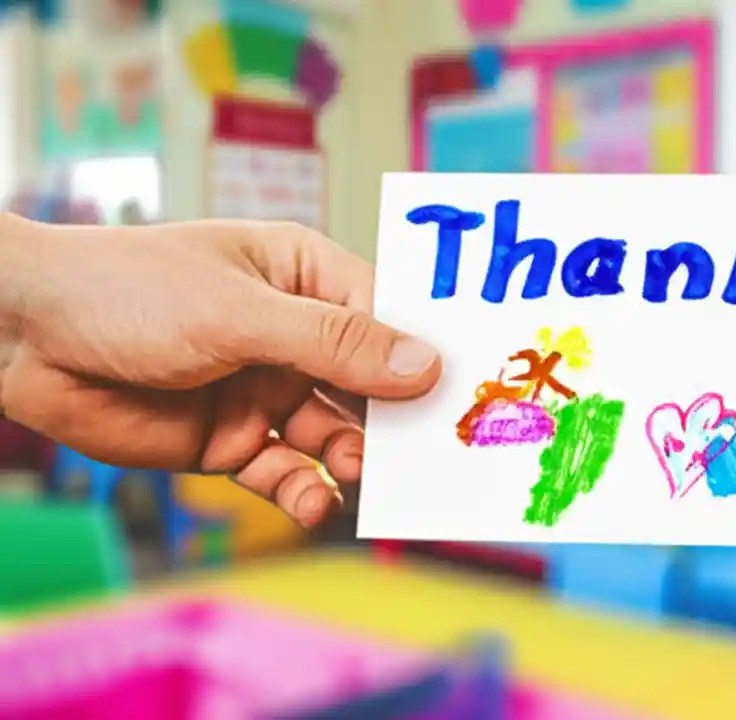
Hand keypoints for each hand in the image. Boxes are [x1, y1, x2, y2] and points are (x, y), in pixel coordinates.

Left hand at [0, 214, 441, 527]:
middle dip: (397, 419)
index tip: (469, 392)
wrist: (23, 338)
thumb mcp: (241, 312)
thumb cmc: (129, 290)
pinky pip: (287, 474)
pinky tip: (313, 505)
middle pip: (371, 383)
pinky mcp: (234, 441)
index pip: (389, 316)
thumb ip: (334, 344)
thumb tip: (425, 367)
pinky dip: (305, 494)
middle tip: (430, 455)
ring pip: (336, 434)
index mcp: (306, 277)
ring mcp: (267, 390)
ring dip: (354, 459)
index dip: (428, 353)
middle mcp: (296, 334)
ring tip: (359, 476)